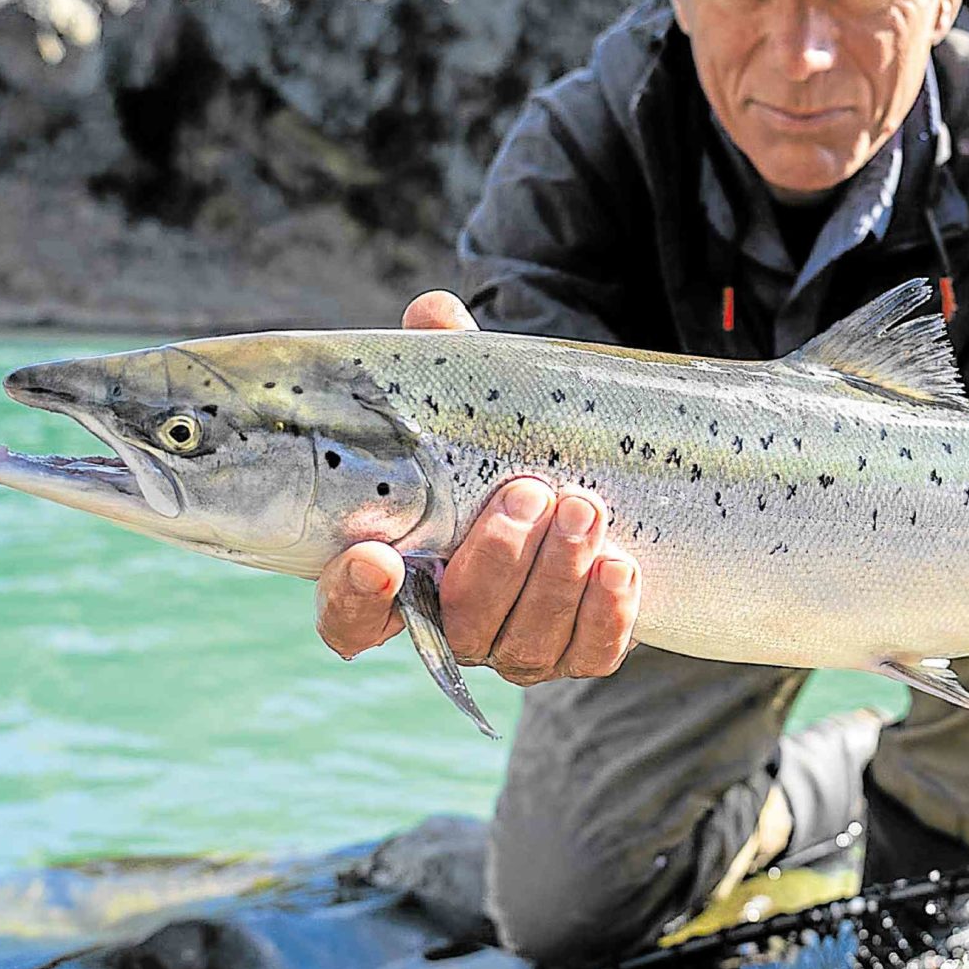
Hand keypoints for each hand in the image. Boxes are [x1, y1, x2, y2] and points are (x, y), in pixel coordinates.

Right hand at [313, 291, 641, 682]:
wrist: (581, 477)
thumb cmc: (499, 444)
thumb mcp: (472, 401)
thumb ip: (444, 364)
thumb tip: (435, 312)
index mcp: (396, 574)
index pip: (348, 618)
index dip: (354, 600)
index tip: (375, 558)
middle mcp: (448, 623)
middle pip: (456, 623)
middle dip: (496, 560)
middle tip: (527, 491)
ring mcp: (512, 645)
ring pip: (524, 645)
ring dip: (555, 577)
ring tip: (582, 509)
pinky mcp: (576, 650)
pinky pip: (588, 656)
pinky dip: (605, 617)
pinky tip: (620, 566)